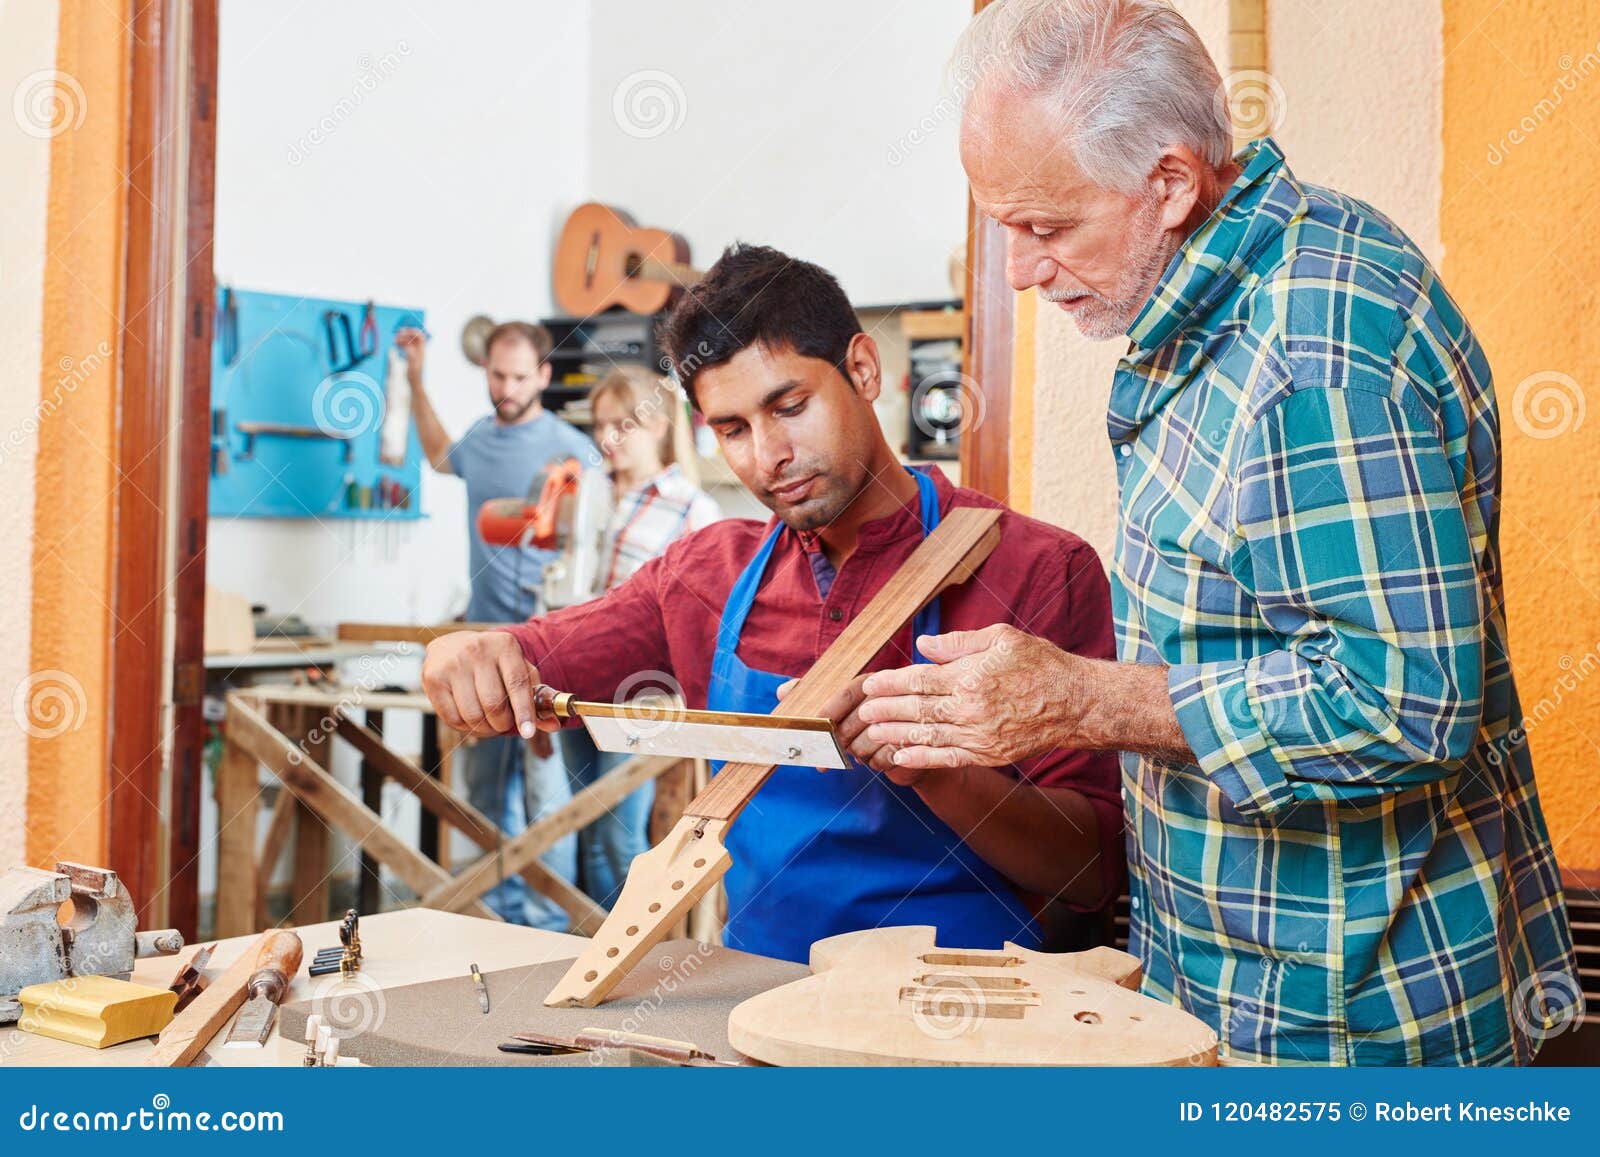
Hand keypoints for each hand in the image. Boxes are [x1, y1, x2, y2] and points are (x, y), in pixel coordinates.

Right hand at [394, 326, 425, 385]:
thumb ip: (410, 355)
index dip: (412, 332)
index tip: (403, 332)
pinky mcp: (411, 355)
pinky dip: (402, 343)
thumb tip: (408, 346)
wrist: (415, 383)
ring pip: (410, 341)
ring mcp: (415, 352)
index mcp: (421, 351)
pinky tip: (396, 344)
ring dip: (402, 338)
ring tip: (394, 340)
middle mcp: (419, 350)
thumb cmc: (414, 375)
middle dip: (405, 334)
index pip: (420, 337)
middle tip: (396, 335)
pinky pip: (407, 346)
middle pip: (414, 337)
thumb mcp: (412, 365)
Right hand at [421, 630, 553, 737]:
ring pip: (473, 715)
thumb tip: (555, 725)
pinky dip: (465, 728)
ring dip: (485, 729)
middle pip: (494, 704)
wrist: (452, 645)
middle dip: (503, 724)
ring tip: (489, 724)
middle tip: (504, 724)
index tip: (528, 732)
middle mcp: (477, 651)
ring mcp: (452, 664)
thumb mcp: (518, 670)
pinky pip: (452, 718)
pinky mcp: (433, 678)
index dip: (524, 712)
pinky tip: (471, 720)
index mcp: (505, 646)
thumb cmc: (493, 663)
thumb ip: (537, 698)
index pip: (517, 684)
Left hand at [777, 673, 927, 782]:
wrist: (907, 744)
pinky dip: (872, 763)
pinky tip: (875, 757)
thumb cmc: (869, 721)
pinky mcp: (912, 745)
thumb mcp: (841, 706)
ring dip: (856, 753)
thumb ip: (814, 695)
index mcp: (873, 682)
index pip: (846, 692)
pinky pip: (878, 761)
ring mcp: (904, 720)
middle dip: (837, 740)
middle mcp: (891, 696)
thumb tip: (782, 692)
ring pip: (864, 743)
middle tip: (829, 749)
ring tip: (859, 749)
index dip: (828, 709)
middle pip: (853, 721)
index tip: (812, 725)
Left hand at [857, 624, 1085, 769]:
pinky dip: (921, 758)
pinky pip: (947, 758)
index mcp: (970, 675)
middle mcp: (970, 707)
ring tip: (870, 734)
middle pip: (916, 710)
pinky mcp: (988, 754)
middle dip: (884, 710)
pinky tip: (899, 757)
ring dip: (894, 736)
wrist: (1077, 702)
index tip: (869, 685)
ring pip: (926, 736)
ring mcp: (979, 734)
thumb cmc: (1040, 664)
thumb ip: (959, 642)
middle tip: (860, 711)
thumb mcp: (1002, 638)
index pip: (919, 680)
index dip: (891, 683)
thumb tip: (922, 646)